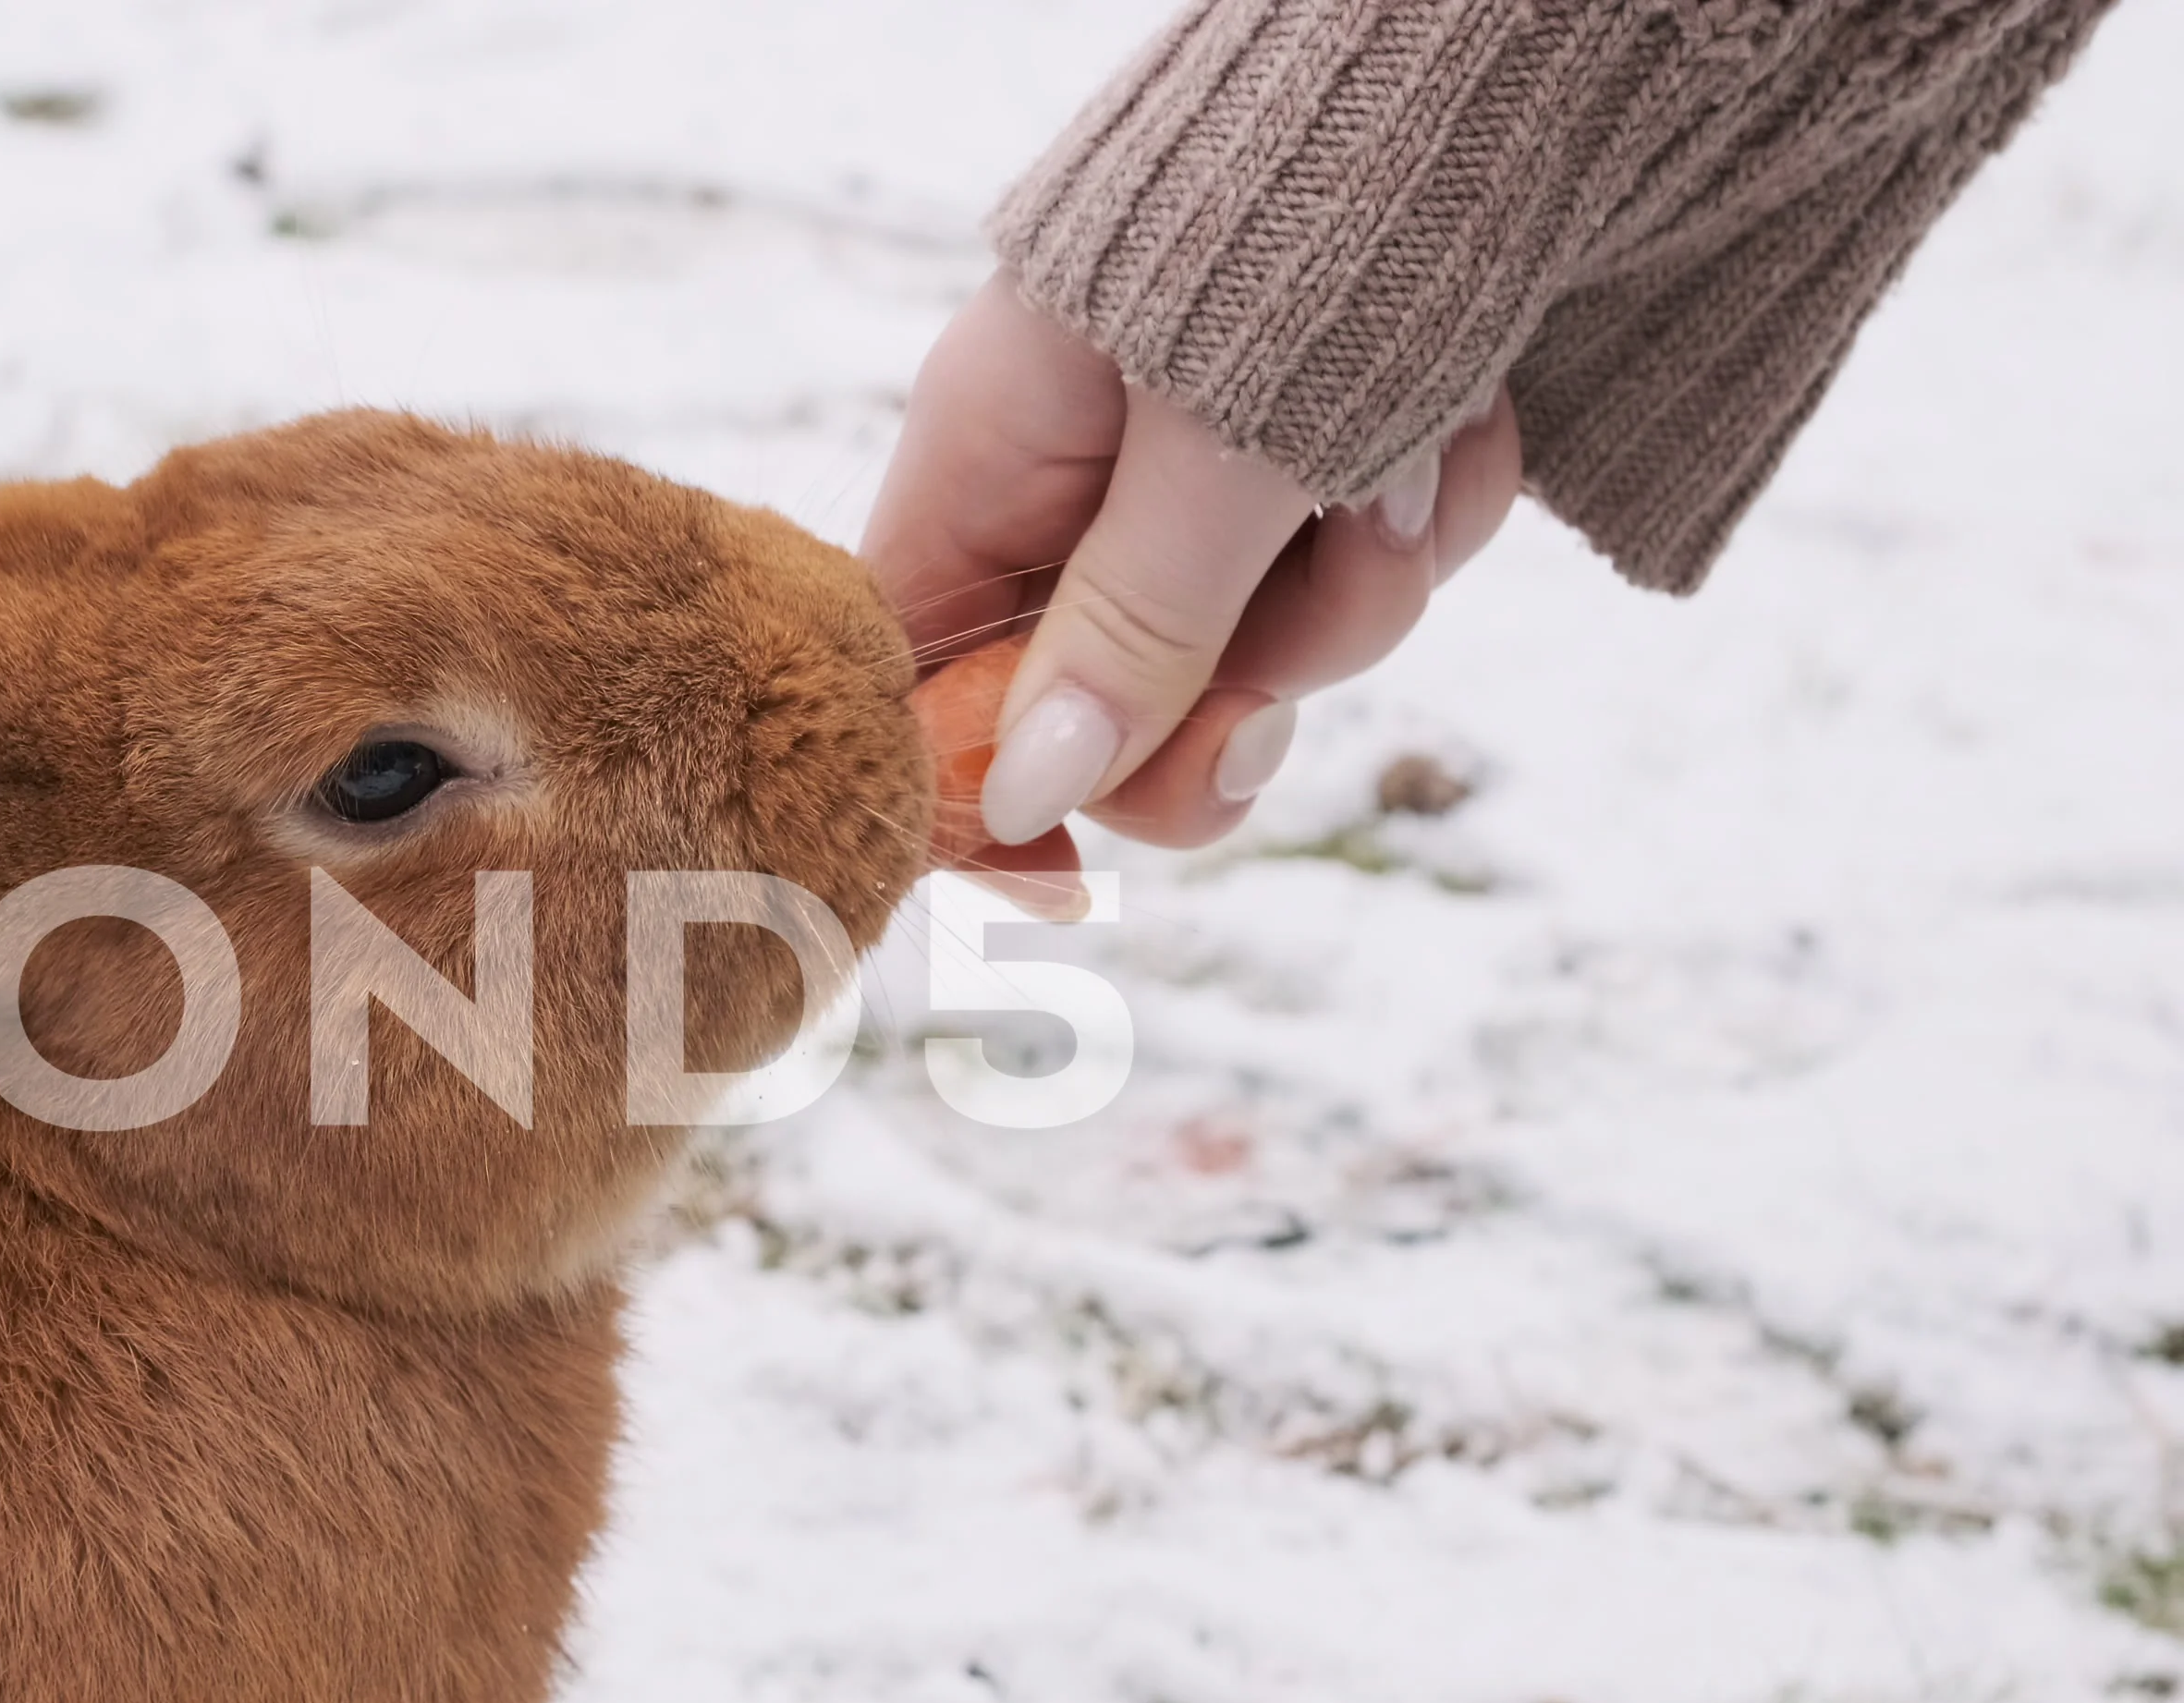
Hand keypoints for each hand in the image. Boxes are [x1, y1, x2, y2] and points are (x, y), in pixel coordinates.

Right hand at [863, 276, 1519, 911]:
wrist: (1532, 54)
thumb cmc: (1334, 213)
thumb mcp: (1225, 446)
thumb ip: (1129, 632)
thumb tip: (1022, 799)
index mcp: (995, 450)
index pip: (916, 674)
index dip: (972, 787)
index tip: (1062, 875)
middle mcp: (1087, 474)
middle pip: (1107, 700)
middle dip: (1223, 697)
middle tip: (1277, 686)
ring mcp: (1214, 472)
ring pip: (1265, 649)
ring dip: (1360, 589)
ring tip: (1409, 452)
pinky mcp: (1331, 462)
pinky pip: (1365, 573)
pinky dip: (1426, 515)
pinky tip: (1466, 417)